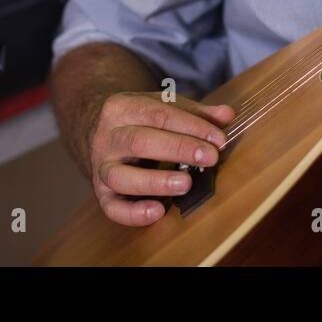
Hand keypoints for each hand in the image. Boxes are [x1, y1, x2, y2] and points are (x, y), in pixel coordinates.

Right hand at [85, 91, 234, 226]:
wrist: (95, 130)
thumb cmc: (139, 120)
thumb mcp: (162, 107)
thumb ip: (195, 113)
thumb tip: (227, 115)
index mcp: (123, 107)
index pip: (158, 114)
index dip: (191, 126)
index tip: (219, 139)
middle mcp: (107, 137)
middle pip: (139, 141)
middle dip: (178, 149)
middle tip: (209, 158)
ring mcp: (100, 166)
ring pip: (120, 176)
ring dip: (155, 181)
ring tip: (186, 184)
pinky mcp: (101, 194)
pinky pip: (112, 208)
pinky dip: (133, 213)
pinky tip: (158, 211)